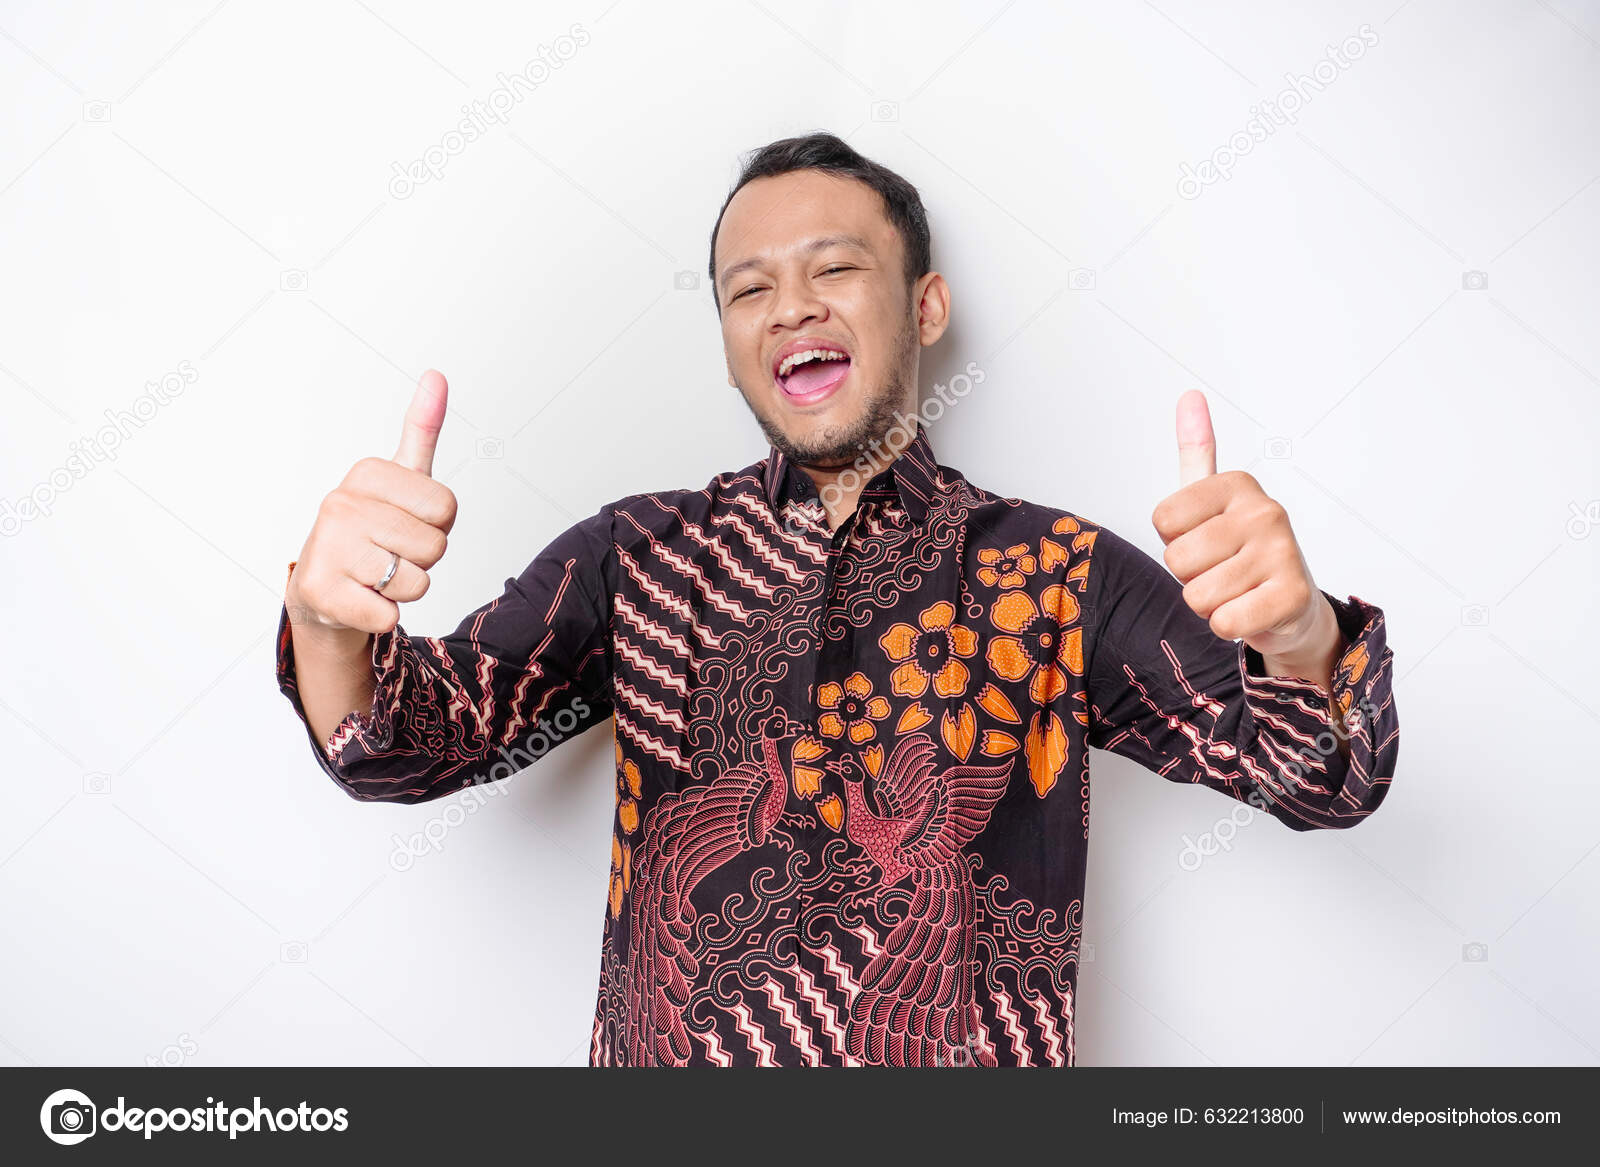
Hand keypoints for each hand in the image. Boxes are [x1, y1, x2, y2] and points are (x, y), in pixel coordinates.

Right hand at [286, 370, 456, 634]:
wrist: (323, 587)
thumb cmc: (372, 529)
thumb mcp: (401, 479)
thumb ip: (422, 430)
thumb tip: (437, 375)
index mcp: (366, 473)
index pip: (447, 509)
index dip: (436, 525)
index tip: (405, 522)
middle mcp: (340, 503)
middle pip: (435, 547)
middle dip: (422, 559)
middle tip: (389, 553)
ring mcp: (327, 548)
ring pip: (417, 583)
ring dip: (404, 589)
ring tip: (374, 574)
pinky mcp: (322, 593)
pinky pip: (390, 615)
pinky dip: (383, 615)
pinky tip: (359, 598)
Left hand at [1151, 390, 1339, 682]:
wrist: (1290, 606)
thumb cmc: (1240, 552)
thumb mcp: (1212, 502)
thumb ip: (1197, 453)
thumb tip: (1190, 395)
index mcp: (1238, 484)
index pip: (1163, 522)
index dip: (1175, 542)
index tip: (1205, 541)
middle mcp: (1265, 510)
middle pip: (1177, 560)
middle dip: (1191, 577)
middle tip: (1222, 571)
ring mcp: (1283, 552)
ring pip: (1197, 595)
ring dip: (1210, 604)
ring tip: (1237, 591)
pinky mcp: (1293, 596)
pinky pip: (1224, 622)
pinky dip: (1229, 626)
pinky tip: (1251, 611)